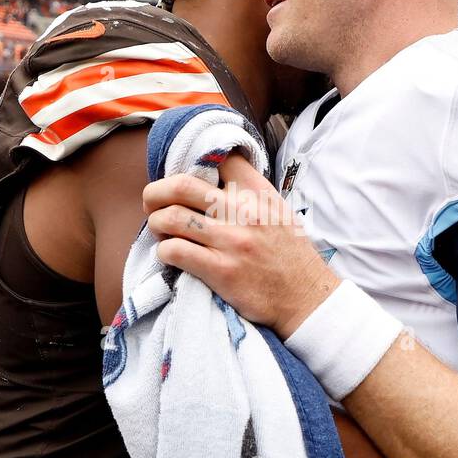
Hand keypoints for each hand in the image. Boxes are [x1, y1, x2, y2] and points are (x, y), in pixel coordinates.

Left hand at [142, 153, 338, 338]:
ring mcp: (231, 241)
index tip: (184, 182)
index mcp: (258, 193)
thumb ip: (250, 192)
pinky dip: (164, 251)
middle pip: (181, 185)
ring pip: (171, 217)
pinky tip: (170, 254)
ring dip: (156, 224)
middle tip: (152, 204)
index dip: (193, 166)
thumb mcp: (279, 211)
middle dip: (156, 192)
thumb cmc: (289, 255)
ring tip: (161, 231)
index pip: (218, 159)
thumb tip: (213, 176)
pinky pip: (174, 251)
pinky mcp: (221, 271)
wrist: (306, 298)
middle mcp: (244, 212)